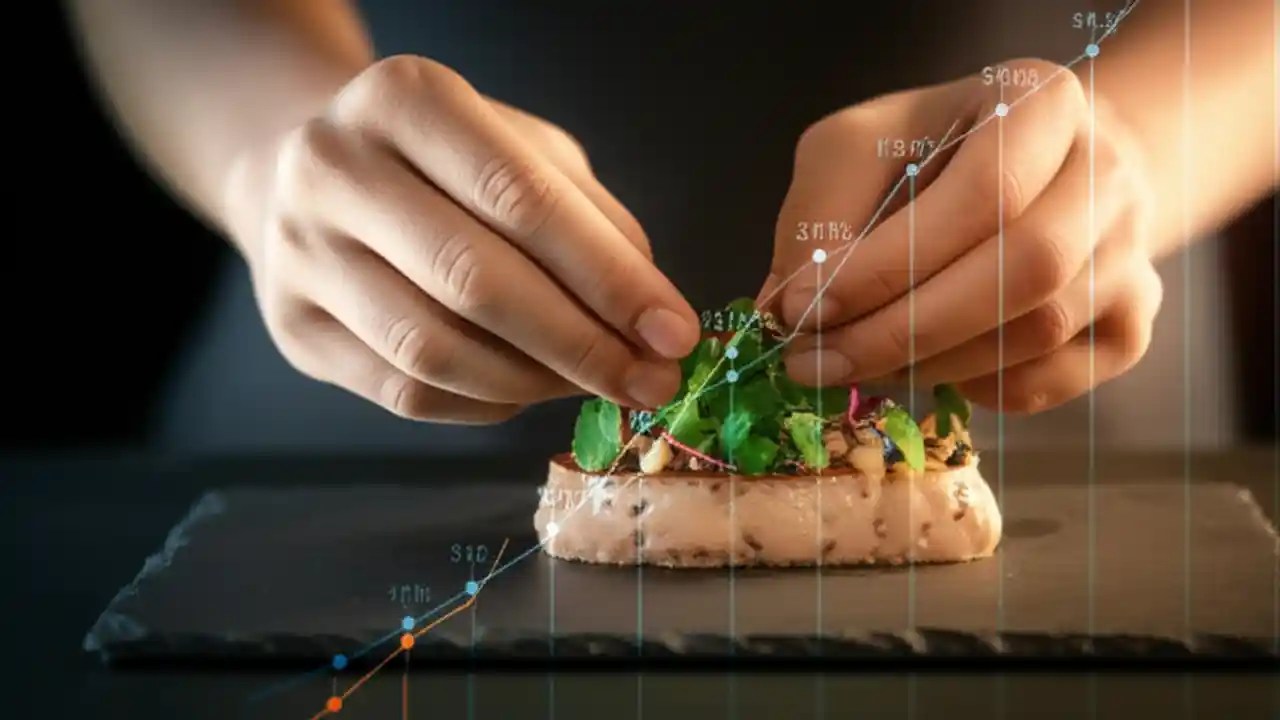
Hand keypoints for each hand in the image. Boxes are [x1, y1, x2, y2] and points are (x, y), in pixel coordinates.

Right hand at [221, 56, 698, 421]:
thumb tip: (652, 316)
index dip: (608, 278)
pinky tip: (528, 389)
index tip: (673, 333)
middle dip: (582, 345)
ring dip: (536, 383)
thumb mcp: (524, 150)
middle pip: (473, 280)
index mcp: (404, 100)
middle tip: (651, 381)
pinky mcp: (294, 329)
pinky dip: (486, 404)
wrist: (308, 176)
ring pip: (434, 350)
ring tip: (594, 384)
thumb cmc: (443, 162)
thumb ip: (592, 219)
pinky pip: (406, 393)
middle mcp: (334, 167)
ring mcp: (301, 253)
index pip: (521, 199)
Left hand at [767, 58, 1162, 412]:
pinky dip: (973, 387)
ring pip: (1036, 335)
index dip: (886, 265)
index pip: (982, 195)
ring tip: (853, 364)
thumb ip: (820, 215)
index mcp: (1043, 104)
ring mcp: (1130, 255)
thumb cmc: (934, 153)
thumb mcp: (860, 147)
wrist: (1039, 171)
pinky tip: (928, 363)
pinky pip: (1048, 382)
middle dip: (901, 332)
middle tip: (815, 364)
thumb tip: (784, 310)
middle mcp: (1108, 175)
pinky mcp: (1131, 326)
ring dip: (926, 365)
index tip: (803, 310)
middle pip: (1023, 273)